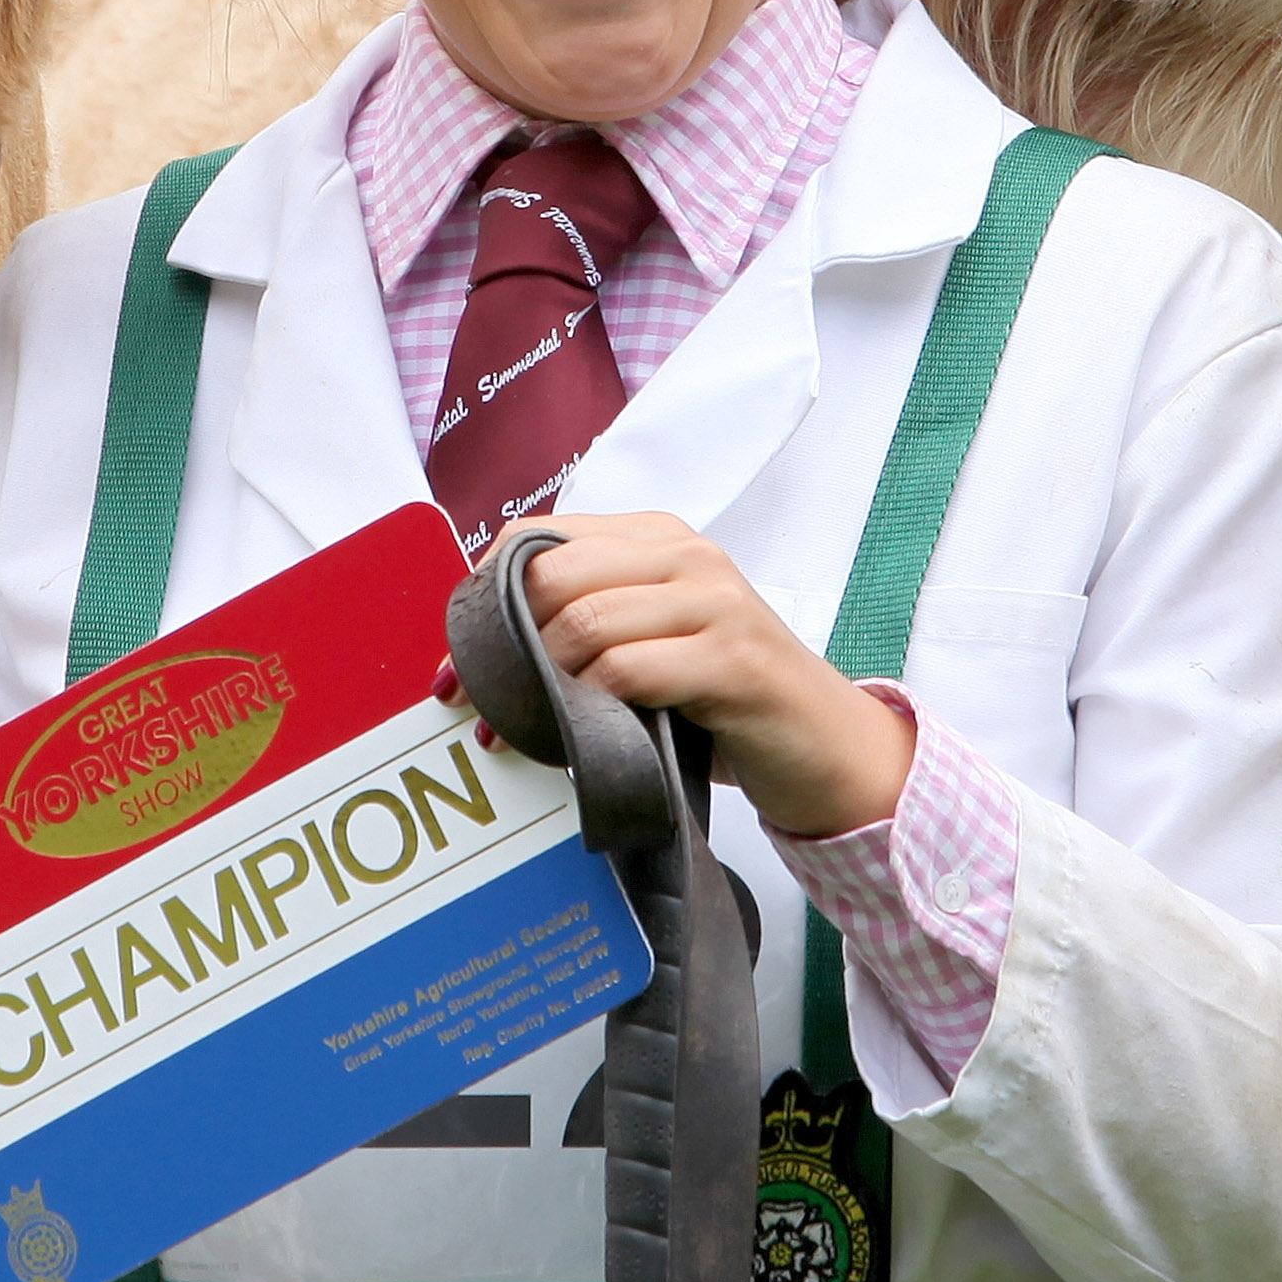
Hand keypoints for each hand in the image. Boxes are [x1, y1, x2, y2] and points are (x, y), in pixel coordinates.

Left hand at [505, 514, 913, 841]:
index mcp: (655, 537)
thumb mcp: (650, 641)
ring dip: (545, 685)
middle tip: (486, 709)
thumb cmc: (724, 699)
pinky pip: (628, 670)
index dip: (482, 599)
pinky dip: (595, 707)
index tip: (455, 670)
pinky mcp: (733, 658)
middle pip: (550, 576)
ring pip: (583, 621)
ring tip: (535, 731)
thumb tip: (477, 655)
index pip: (535, 537)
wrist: (826, 745)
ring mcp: (715, 601)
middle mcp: (685, 554)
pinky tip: (595, 734)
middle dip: (502, 648)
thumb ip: (584, 621)